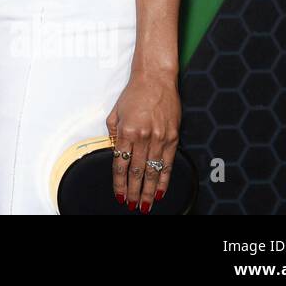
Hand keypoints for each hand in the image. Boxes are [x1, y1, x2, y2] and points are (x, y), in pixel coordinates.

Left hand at [107, 70, 180, 213]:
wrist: (155, 80)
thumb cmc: (134, 94)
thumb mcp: (115, 112)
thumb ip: (113, 134)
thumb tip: (114, 152)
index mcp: (126, 131)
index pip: (120, 164)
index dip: (119, 182)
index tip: (118, 194)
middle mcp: (143, 137)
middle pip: (137, 172)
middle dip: (133, 192)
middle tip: (131, 205)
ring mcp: (160, 138)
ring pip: (152, 171)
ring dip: (148, 191)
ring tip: (145, 205)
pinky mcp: (173, 137)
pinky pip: (168, 163)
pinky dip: (164, 179)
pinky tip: (160, 191)